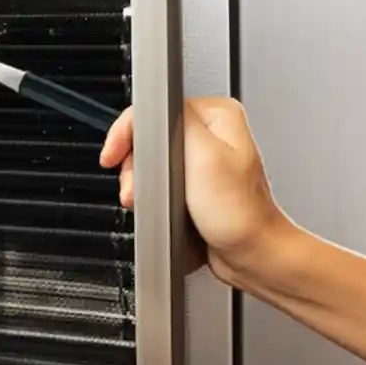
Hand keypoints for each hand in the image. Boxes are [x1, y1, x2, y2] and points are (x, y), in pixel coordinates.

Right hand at [99, 97, 291, 285]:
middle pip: (150, 134)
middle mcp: (213, 132)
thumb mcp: (205, 157)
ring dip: (141, 182)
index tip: (114, 156)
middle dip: (135, 164)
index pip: (155, 109)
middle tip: (135, 186)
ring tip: (147, 200)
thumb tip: (149, 109)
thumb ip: (175, 124)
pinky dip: (153, 193)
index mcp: (217, 115)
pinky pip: (161, 179)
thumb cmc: (239, 214)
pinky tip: (161, 205)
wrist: (251, 255)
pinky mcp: (196, 181)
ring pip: (152, 159)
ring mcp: (204, 157)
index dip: (128, 133)